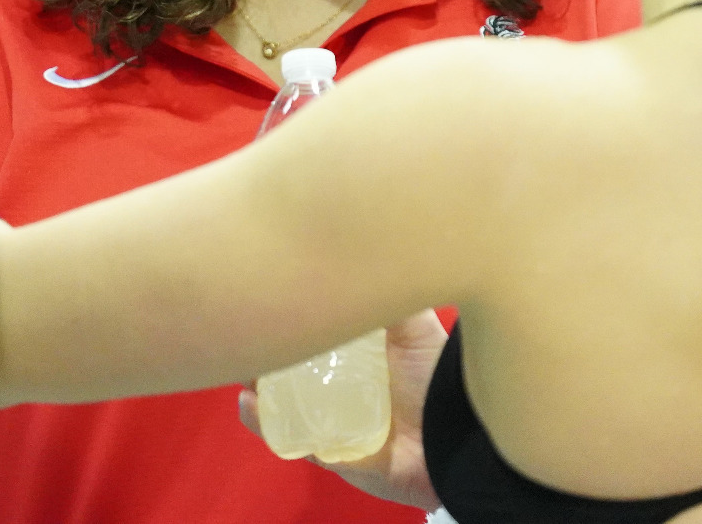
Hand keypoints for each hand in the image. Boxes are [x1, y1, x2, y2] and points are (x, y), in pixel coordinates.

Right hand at [238, 310, 446, 509]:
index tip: (260, 299)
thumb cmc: (437, 377)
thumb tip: (360, 247)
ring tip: (240, 371)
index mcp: (358, 357)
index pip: (312, 336)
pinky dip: (268, 426)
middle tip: (241, 334)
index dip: (286, 321)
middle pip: (289, 371)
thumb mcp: (414, 325)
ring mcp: (334, 421)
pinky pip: (292, 441)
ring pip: (281, 406)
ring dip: (256, 390)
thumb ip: (391, 293)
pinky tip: (251, 404)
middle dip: (263, 355)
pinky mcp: (333, 455)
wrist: (461, 438)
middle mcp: (341, 388)